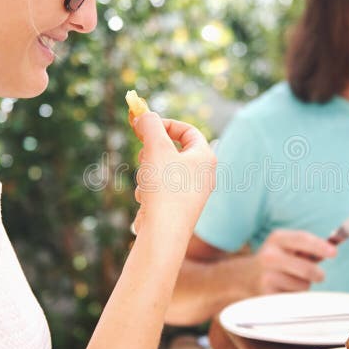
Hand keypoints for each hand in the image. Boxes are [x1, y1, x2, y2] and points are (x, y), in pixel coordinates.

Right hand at [131, 112, 215, 234]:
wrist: (164, 233)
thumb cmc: (165, 188)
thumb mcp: (156, 147)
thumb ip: (150, 125)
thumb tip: (144, 115)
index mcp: (206, 157)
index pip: (188, 131)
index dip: (165, 125)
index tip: (144, 127)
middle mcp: (203, 175)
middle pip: (173, 150)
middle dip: (153, 152)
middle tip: (143, 156)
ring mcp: (192, 193)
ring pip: (162, 171)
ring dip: (147, 173)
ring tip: (146, 184)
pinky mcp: (178, 208)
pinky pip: (160, 190)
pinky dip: (149, 191)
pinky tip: (146, 202)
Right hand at [250, 229, 336, 293]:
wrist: (244, 276)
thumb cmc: (276, 260)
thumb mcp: (287, 246)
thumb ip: (309, 247)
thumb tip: (332, 247)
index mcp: (276, 239)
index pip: (302, 239)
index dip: (320, 246)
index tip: (334, 252)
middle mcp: (269, 256)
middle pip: (307, 268)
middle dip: (317, 274)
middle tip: (318, 275)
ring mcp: (267, 277)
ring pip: (303, 286)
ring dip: (303, 286)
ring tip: (291, 281)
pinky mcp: (267, 295)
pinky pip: (295, 299)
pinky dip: (295, 296)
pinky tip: (283, 289)